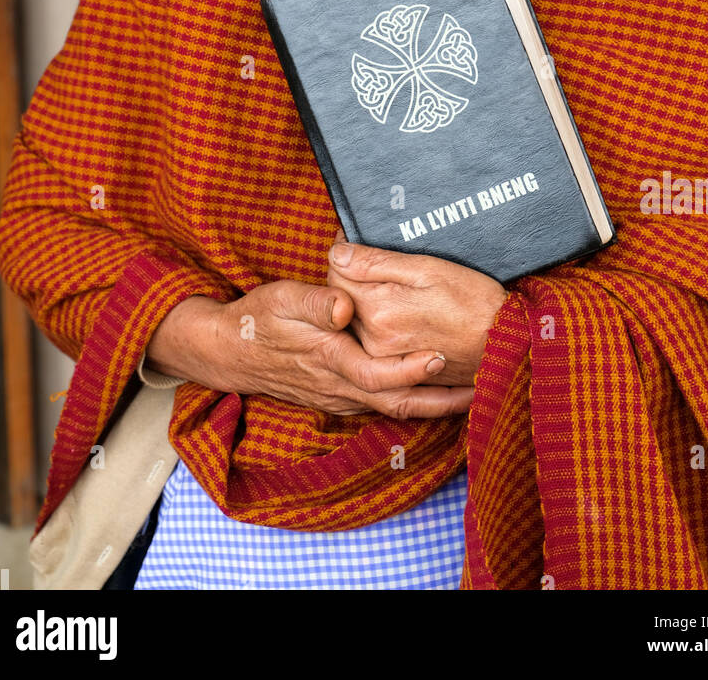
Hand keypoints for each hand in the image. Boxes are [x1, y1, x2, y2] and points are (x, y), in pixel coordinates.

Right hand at [145, 285, 474, 418]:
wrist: (227, 352)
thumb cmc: (257, 318)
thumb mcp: (281, 298)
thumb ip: (315, 302)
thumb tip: (345, 307)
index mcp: (329, 360)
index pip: (379, 375)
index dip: (412, 370)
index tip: (442, 357)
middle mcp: (338, 386)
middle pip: (398, 403)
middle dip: (441, 401)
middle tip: (481, 387)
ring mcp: (338, 397)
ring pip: (392, 408)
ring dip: (432, 405)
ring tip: (471, 392)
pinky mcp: (338, 397)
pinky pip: (380, 405)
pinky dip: (410, 402)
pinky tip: (432, 392)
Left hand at [326, 236, 507, 384]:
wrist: (504, 347)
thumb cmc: (474, 303)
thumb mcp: (428, 269)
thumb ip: (377, 262)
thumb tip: (337, 252)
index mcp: (378, 309)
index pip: (335, 276)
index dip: (344, 253)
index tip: (357, 239)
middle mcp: (373, 339)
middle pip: (342, 300)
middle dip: (352, 277)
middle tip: (378, 260)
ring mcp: (384, 359)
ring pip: (355, 321)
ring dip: (363, 301)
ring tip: (391, 286)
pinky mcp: (396, 371)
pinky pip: (371, 342)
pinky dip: (375, 324)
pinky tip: (398, 312)